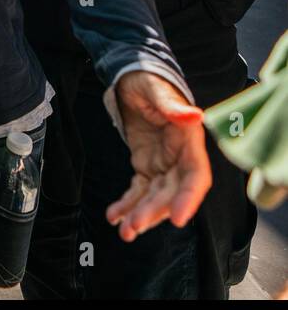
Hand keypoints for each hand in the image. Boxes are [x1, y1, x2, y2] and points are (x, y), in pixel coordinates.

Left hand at [106, 71, 211, 241]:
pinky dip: (127, 204)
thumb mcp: (155, 88)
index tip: (177, 219)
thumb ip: (171, 105)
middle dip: (154, 212)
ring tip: (123, 231)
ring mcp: (163, 163)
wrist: (131, 78)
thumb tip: (193, 115)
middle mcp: (180, 156)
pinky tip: (113, 215)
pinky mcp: (147, 165)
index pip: (195, 175)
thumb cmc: (147, 79)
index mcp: (188, 139)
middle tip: (133, 227)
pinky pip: (139, 189)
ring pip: (155, 196)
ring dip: (140, 214)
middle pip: (172, 192)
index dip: (188, 198)